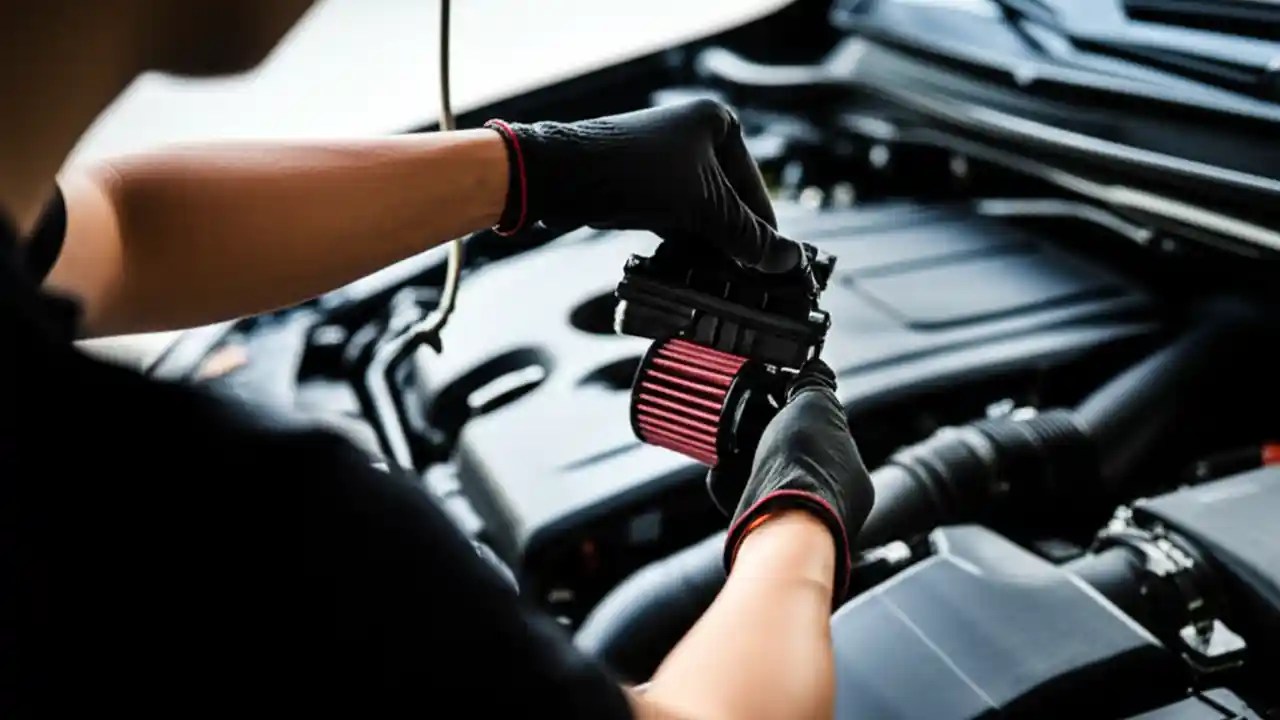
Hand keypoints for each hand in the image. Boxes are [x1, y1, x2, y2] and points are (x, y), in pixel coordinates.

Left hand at [484, 99, 802, 272]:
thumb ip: (747, 236)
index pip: (756, 190)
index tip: (772, 273)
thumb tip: (788, 260)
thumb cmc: (633, 173)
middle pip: (728, 204)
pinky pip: (674, 219)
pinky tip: (685, 272)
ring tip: (717, 285)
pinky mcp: (640, 185)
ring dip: (706, 248)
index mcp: (718, 125)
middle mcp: (694, 137)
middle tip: (745, 286)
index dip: (764, 234)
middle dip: (733, 243)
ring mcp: (664, 162)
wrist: (559, 175)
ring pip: (699, 215)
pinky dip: (681, 244)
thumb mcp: (703, 208)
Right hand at [711, 359, 873, 602]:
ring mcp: (793, 518)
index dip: (799, 412)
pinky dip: (728, 483)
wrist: (779, 521)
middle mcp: (826, 501)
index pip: (826, 435)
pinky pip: (740, 498)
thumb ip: (815, 384)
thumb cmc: (806, 468)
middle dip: (767, 436)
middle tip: (748, 420)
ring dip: (744, 459)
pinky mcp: (759, 529)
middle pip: (791, 457)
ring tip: (730, 442)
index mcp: (850, 474)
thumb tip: (814, 367)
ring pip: (764, 479)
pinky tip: (720, 469)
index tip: (777, 398)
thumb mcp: (816, 404)